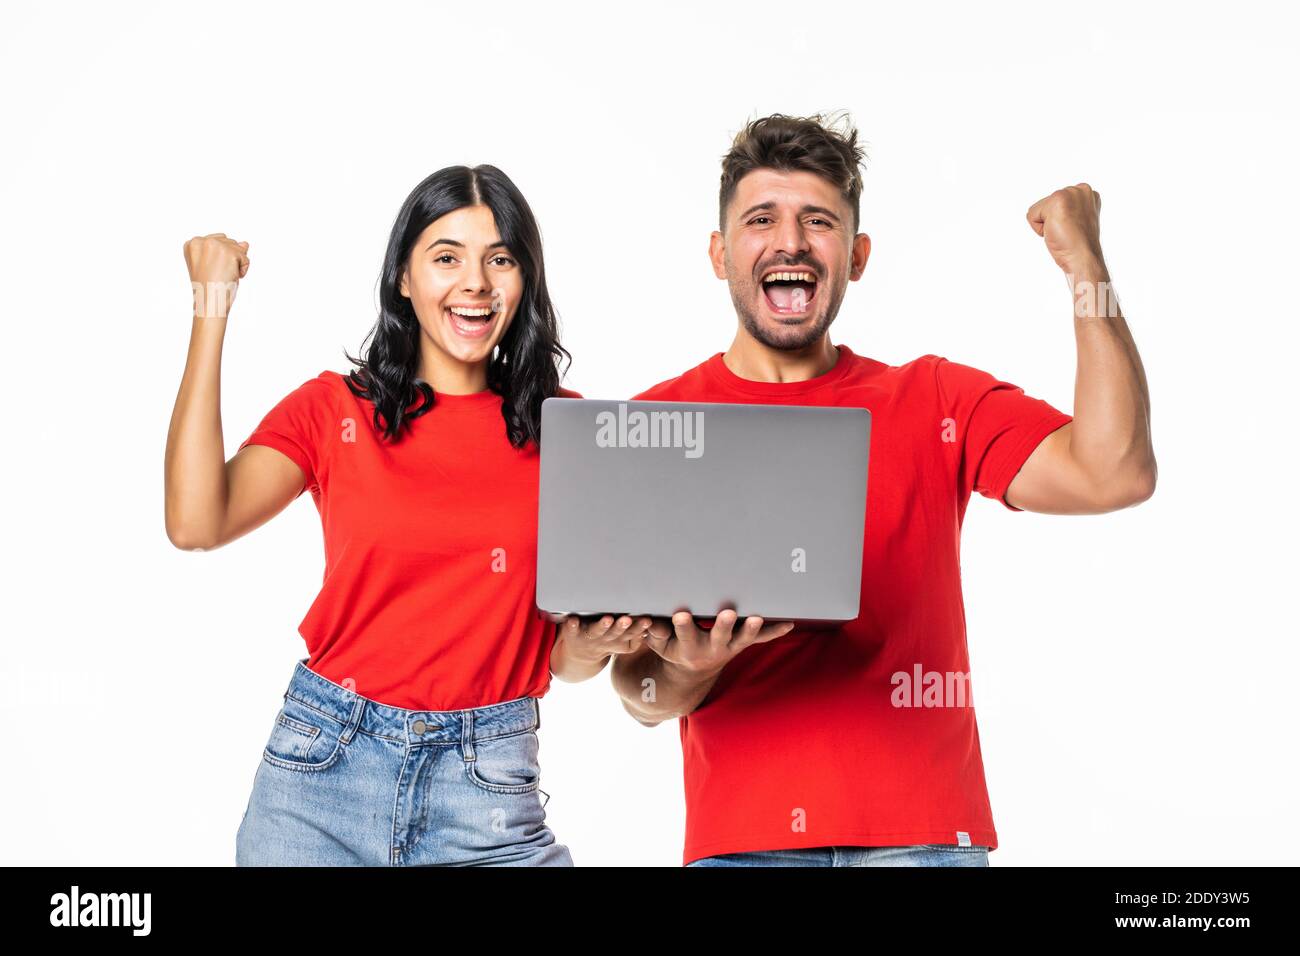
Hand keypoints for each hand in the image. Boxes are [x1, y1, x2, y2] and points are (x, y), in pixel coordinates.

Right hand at [185, 233, 249, 317]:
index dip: (220, 257)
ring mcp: (215, 245)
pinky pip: (245, 258)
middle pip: (228, 242)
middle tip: (217, 274)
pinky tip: (231, 277)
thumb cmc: (209, 287)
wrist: (209, 302)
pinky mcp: (229, 253)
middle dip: (229, 259)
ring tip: (223, 275)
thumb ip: (226, 249)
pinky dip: (243, 269)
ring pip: (238, 248)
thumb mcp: (214, 264)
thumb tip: (245, 244)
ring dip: (236, 264)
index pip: (217, 240)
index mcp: (192, 243)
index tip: (211, 269)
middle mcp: (201, 241)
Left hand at [558, 614, 669, 665]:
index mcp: (619, 639)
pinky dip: (571, 624)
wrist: (580, 657)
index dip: (639, 627)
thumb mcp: (625, 642)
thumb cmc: (608, 641)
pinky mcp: (573, 633)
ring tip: (607, 618)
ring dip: (602, 625)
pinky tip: (572, 619)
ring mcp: (589, 636)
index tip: (647, 620)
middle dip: (621, 626)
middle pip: (615, 632)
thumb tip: (663, 621)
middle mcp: (605, 639)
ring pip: (597, 631)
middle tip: (627, 619)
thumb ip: (639, 632)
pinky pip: (571, 629)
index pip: (631, 634)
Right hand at [642, 609, 795, 674]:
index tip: (680, 614)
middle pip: (718, 637)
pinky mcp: (742, 643)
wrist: (694, 668)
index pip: (684, 634)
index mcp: (688, 647)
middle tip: (727, 613)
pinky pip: (761, 638)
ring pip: (742, 638)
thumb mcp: (659, 644)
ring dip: (751, 628)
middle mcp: (712, 648)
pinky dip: (774, 631)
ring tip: (757, 617)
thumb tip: (644, 622)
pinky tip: (789, 624)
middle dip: (723, 625)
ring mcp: (730, 646)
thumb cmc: (674, 647)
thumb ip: (653, 632)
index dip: (683, 626)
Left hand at [1025, 183, 1105, 278]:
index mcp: (1086, 193)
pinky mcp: (1058, 200)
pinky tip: (1056, 232)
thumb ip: (1069, 208)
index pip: (1055, 202)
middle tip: (1067, 231)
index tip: (1072, 228)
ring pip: (1038, 209)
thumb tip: (1058, 210)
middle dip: (1051, 220)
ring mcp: (1069, 193)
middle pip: (1045, 204)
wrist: (1083, 258)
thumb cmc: (1078, 244)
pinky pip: (1032, 215)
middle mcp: (1080, 189)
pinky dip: (1039, 228)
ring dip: (1045, 225)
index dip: (1058, 219)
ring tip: (1062, 232)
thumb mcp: (1077, 219)